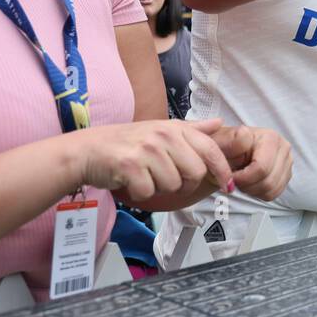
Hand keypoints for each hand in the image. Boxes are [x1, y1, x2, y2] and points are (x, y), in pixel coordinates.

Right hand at [70, 118, 233, 203]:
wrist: (88, 150)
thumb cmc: (127, 143)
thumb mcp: (162, 129)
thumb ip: (192, 129)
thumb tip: (219, 123)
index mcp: (175, 128)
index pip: (210, 150)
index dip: (223, 170)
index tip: (228, 185)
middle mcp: (163, 136)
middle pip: (195, 173)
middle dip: (184, 183)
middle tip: (167, 179)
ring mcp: (146, 150)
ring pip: (172, 185)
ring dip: (159, 188)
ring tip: (146, 176)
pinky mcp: (130, 166)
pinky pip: (149, 192)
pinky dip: (141, 194)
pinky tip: (132, 182)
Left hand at [209, 124, 293, 201]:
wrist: (227, 151)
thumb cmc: (223, 147)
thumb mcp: (219, 141)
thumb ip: (230, 140)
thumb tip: (244, 135)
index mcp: (270, 137)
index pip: (261, 168)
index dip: (240, 177)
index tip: (228, 174)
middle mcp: (283, 148)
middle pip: (268, 182)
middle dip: (246, 185)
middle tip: (233, 179)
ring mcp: (287, 162)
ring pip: (271, 190)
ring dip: (252, 190)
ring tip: (241, 179)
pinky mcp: (286, 175)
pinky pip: (273, 194)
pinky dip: (259, 193)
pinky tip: (249, 182)